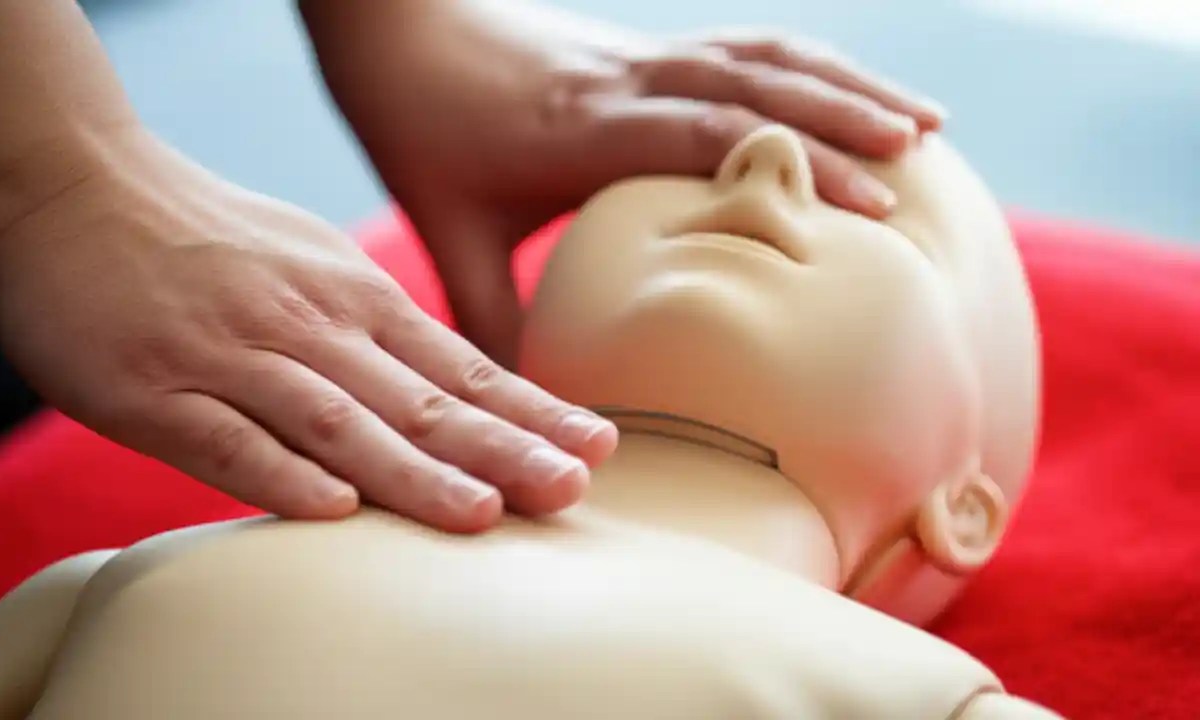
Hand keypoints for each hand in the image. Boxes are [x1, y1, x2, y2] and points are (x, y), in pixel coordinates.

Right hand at [0, 129, 616, 531]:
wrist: (73, 187)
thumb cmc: (208, 238)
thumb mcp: (314, 265)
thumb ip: (376, 330)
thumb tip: (451, 389)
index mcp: (351, 297)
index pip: (458, 365)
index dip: (528, 410)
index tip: (593, 445)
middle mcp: (305, 325)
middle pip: (415, 399)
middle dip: (500, 448)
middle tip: (567, 488)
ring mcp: (228, 356)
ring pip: (335, 420)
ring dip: (410, 471)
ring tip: (479, 511)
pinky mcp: (150, 390)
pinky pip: (224, 437)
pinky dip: (279, 473)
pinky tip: (331, 510)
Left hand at [303, 0, 945, 365]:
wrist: (394, 21)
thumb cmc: (416, 126)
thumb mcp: (445, 229)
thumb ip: (486, 316)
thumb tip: (525, 403)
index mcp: (582, 126)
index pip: (708, 134)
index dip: (795, 163)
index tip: (872, 208)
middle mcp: (624, 81)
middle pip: (753, 85)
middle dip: (843, 121)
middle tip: (921, 165)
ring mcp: (638, 57)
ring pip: (759, 56)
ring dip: (844, 83)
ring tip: (923, 123)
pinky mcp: (641, 52)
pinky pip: (739, 48)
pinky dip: (807, 67)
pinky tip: (849, 93)